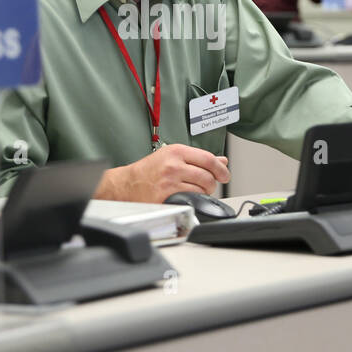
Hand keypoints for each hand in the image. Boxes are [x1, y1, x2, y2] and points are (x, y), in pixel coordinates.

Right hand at [95, 144, 231, 202]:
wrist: (126, 184)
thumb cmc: (148, 170)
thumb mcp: (171, 156)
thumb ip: (197, 158)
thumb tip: (221, 161)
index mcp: (176, 151)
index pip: (208, 158)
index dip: (221, 169)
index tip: (224, 175)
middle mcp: (174, 164)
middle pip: (208, 176)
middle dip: (212, 184)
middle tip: (208, 186)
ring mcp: (170, 180)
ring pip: (202, 189)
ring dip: (204, 193)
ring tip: (197, 192)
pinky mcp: (167, 195)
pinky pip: (191, 199)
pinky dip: (194, 200)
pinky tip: (188, 198)